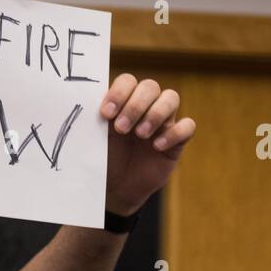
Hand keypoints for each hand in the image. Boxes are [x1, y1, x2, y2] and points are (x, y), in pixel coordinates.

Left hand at [101, 74, 195, 215]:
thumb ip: (91, 121)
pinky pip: (188, 126)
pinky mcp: (177, 141)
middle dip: (135, 105)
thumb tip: (82, 105)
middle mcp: (145, 106)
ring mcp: (163, 122)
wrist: (115, 189)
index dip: (119, 93)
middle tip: (121, 129)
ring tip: (140, 135)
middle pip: (150, 86)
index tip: (105, 114)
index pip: (127, 81)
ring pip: (171, 97)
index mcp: (123, 101)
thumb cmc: (103, 160)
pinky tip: (157, 147)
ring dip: (155, 114)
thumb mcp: (94, 140)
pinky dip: (174, 133)